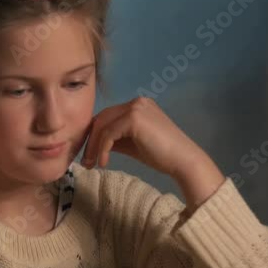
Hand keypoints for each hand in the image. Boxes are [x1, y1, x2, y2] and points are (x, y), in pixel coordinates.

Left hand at [82, 97, 205, 178]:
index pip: (108, 116)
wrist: (183, 161)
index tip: (88, 154)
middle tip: (85, 162)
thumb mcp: (133, 144)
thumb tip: (95, 144)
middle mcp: (136, 102)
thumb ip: (116, 139)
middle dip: (90, 140)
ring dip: (93, 146)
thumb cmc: (162, 156)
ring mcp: (136, 108)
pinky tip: (103, 163)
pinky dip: (102, 149)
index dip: (94, 135)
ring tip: (90, 164)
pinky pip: (109, 134)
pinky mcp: (134, 118)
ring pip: (102, 125)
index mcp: (138, 106)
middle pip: (102, 118)